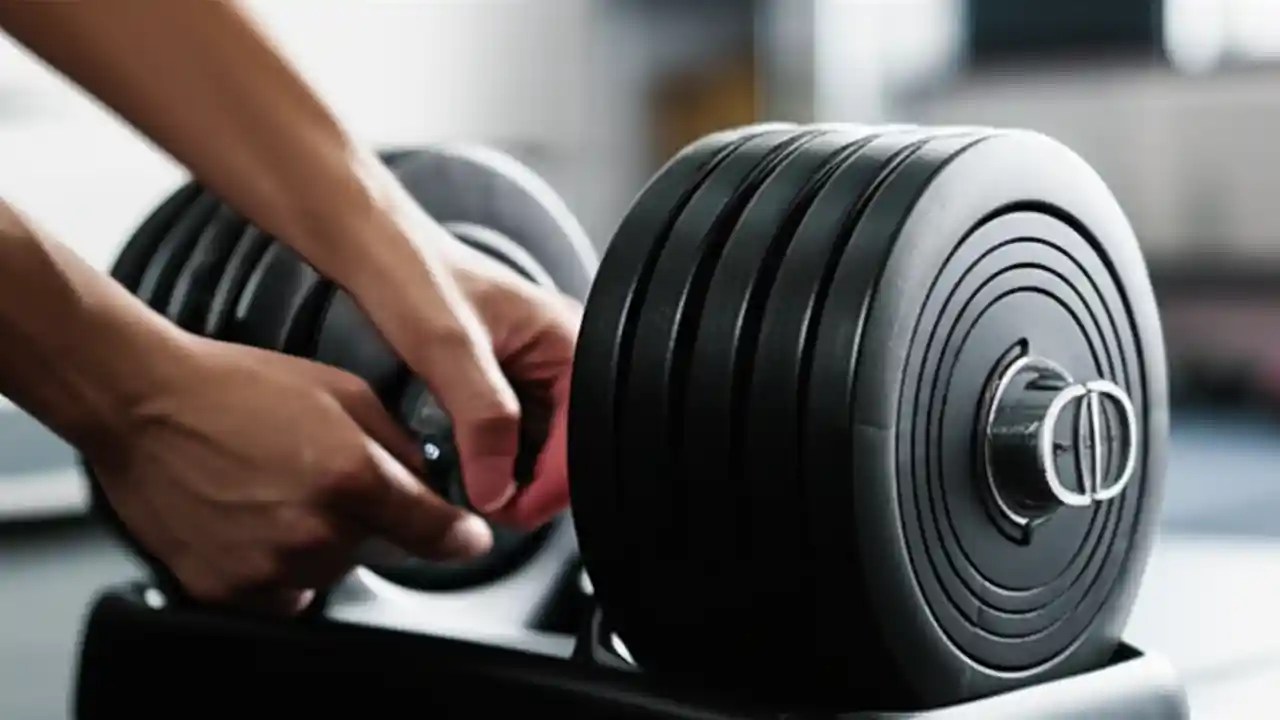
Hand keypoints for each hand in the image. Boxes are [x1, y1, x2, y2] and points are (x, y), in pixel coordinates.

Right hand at [85, 336, 493, 614]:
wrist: (144, 404)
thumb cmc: (237, 387)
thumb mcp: (342, 390)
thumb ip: (398, 440)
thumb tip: (428, 478)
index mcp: (350, 478)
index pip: (434, 531)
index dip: (458, 534)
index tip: (467, 537)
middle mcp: (313, 531)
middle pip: (377, 548)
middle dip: (369, 519)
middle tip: (323, 476)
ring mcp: (268, 566)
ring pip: (329, 570)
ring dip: (322, 542)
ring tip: (280, 490)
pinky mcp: (227, 589)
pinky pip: (281, 591)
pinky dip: (280, 565)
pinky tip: (257, 518)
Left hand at [301, 160, 581, 530]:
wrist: (373, 249)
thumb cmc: (412, 274)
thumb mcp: (449, 348)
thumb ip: (483, 420)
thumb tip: (500, 490)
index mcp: (570, 341)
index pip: (586, 435)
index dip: (551, 482)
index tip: (508, 512)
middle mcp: (563, 358)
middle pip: (569, 448)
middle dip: (531, 483)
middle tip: (485, 506)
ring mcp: (537, 372)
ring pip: (541, 448)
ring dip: (511, 474)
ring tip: (472, 487)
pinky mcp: (508, 384)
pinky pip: (515, 437)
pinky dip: (493, 457)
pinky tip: (467, 464)